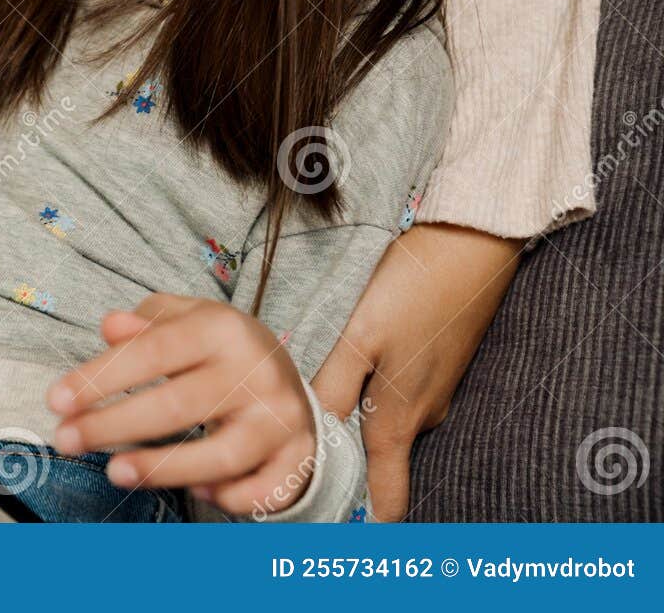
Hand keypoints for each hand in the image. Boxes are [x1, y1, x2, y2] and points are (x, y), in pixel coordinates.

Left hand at [48, 293, 315, 514]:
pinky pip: (260, 491)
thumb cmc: (221, 351)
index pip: (153, 352)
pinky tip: (193, 492)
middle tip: (66, 441)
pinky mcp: (297, 459)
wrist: (292, 382)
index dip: (101, 377)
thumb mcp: (186, 321)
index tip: (56, 400)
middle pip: (178, 406)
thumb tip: (110, 327)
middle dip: (113, 426)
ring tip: (114, 472)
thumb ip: (146, 323)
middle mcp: (256, 372)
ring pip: (220, 456)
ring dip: (161, 468)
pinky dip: (226, 496)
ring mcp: (280, 419)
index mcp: (223, 329)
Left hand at [312, 221, 523, 520]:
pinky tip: (354, 375)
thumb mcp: (362, 336)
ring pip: (389, 425)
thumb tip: (310, 438)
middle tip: (296, 462)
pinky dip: (375, 396)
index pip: (389, 497)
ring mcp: (435, 390)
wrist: (474, 244)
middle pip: (381, 461)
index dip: (362, 518)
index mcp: (401, 418)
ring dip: (358, 425)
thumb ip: (334, 388)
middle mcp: (423, 415)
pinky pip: (400, 398)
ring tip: (314, 418)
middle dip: (345, 466)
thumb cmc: (414, 288)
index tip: (330, 528)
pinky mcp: (439, 365)